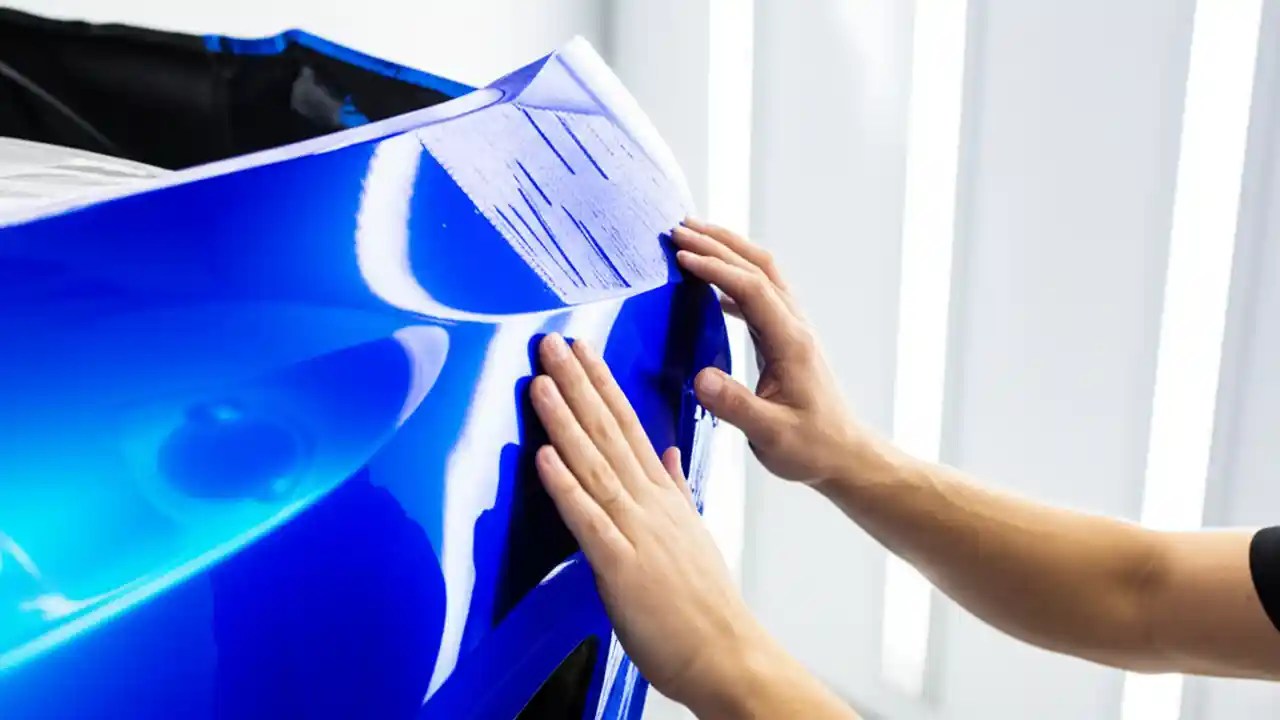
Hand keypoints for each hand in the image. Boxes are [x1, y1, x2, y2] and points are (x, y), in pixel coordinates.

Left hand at [528, 333, 767, 710]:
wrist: (727, 653)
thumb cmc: (705, 604)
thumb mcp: (693, 533)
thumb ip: (677, 489)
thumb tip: (669, 453)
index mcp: (664, 496)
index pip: (629, 427)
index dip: (601, 386)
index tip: (582, 352)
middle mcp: (650, 504)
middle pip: (609, 433)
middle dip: (578, 385)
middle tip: (551, 342)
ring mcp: (636, 531)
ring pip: (595, 465)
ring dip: (565, 421)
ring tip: (541, 382)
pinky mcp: (621, 566)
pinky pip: (588, 520)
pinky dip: (565, 487)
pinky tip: (544, 456)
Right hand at [672, 219, 868, 484]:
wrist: (843, 455)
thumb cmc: (811, 448)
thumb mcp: (771, 435)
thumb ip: (735, 406)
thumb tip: (699, 378)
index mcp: (790, 342)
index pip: (751, 289)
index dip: (716, 268)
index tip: (682, 255)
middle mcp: (793, 327)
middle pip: (759, 267)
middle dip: (719, 243)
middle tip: (680, 229)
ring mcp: (791, 330)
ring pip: (762, 275)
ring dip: (729, 253)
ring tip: (693, 241)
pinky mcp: (785, 340)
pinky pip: (759, 296)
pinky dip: (732, 281)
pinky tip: (709, 289)